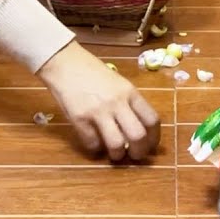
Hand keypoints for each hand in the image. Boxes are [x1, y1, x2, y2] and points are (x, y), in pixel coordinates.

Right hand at [38, 41, 160, 160]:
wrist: (65, 62)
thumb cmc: (92, 72)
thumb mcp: (118, 83)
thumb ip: (128, 103)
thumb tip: (138, 129)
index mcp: (130, 92)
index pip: (152, 120)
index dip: (154, 138)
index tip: (150, 146)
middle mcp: (117, 102)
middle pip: (138, 135)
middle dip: (139, 152)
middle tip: (134, 156)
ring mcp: (98, 111)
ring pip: (116, 144)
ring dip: (117, 155)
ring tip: (115, 154)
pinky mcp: (79, 118)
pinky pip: (92, 143)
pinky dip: (95, 149)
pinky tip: (95, 143)